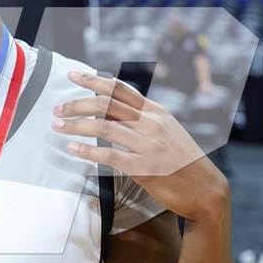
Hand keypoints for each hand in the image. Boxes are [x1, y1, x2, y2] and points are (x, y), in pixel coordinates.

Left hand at [52, 70, 229, 221]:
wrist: (206, 189)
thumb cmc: (182, 161)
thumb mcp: (166, 131)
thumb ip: (141, 119)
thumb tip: (111, 110)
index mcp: (156, 111)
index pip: (119, 88)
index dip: (93, 79)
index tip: (72, 74)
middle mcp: (151, 123)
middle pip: (106, 104)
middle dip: (77, 103)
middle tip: (57, 108)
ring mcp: (148, 145)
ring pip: (103, 126)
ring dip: (75, 125)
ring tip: (57, 126)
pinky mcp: (144, 168)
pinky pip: (109, 156)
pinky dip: (87, 151)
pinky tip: (72, 149)